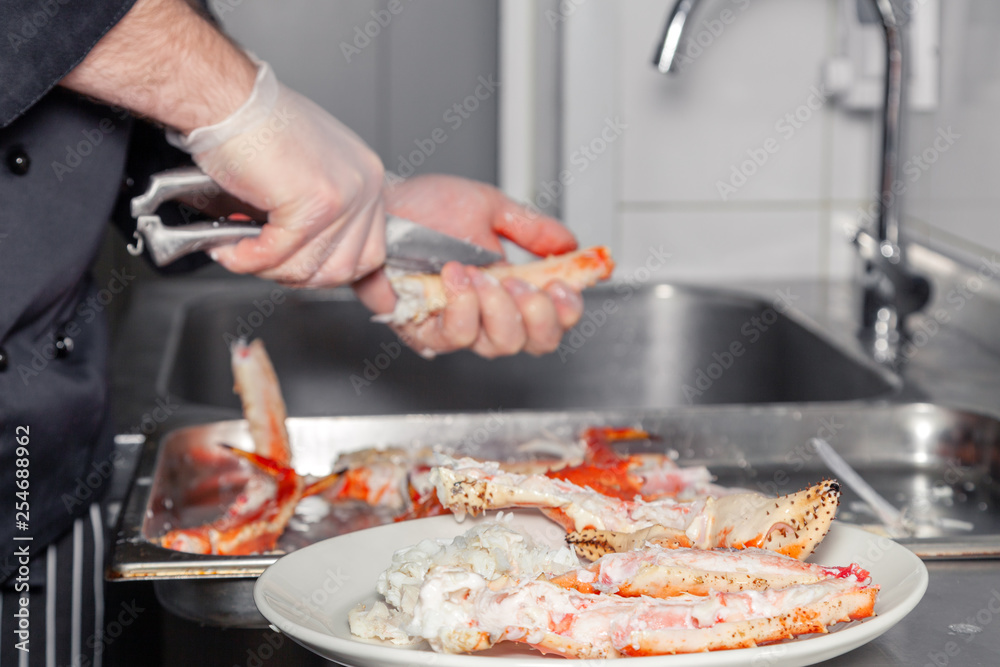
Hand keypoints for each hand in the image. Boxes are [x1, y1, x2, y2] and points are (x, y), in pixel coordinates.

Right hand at [171, 62, 385, 285]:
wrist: (226, 99)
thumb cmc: (254, 129)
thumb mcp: (305, 176)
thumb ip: (320, 218)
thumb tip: (313, 265)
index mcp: (368, 179)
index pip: (369, 254)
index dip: (326, 271)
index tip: (295, 271)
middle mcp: (366, 186)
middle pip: (344, 269)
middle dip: (295, 275)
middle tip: (262, 260)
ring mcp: (345, 195)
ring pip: (309, 268)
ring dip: (266, 268)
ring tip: (240, 249)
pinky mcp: (314, 202)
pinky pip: (278, 255)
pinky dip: (248, 259)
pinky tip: (230, 246)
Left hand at [353, 174, 585, 357]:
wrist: (378, 211)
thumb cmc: (422, 211)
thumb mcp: (488, 207)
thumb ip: (532, 227)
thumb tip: (570, 243)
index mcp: (510, 288)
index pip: (554, 319)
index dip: (567, 310)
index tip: (564, 285)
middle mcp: (489, 315)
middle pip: (535, 342)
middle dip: (537, 313)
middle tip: (522, 282)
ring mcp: (459, 327)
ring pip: (499, 344)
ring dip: (496, 306)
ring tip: (478, 273)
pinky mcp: (427, 333)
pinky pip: (458, 337)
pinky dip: (463, 306)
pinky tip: (455, 277)